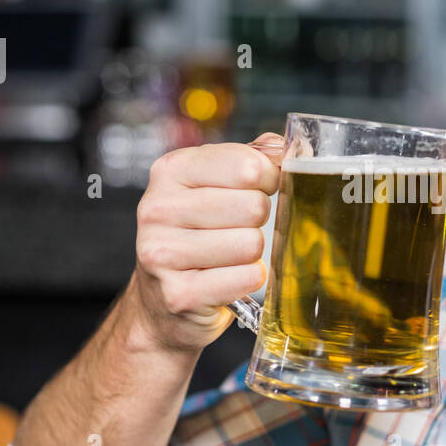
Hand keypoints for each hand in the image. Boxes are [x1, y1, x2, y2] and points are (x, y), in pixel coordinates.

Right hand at [127, 132, 283, 353]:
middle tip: (238, 230)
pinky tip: (227, 278)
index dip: (268, 179)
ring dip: (252, 254)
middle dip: (258, 221)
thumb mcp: (212, 185)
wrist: (159, 299)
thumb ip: (249, 159)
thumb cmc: (195, 235)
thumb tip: (285, 147)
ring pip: (251, 244)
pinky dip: (248, 280)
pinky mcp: (179, 294)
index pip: (247, 165)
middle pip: (253, 206)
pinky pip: (246, 278)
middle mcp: (159, 208)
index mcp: (171, 171)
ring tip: (229, 256)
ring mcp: (163, 253)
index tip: (260, 190)